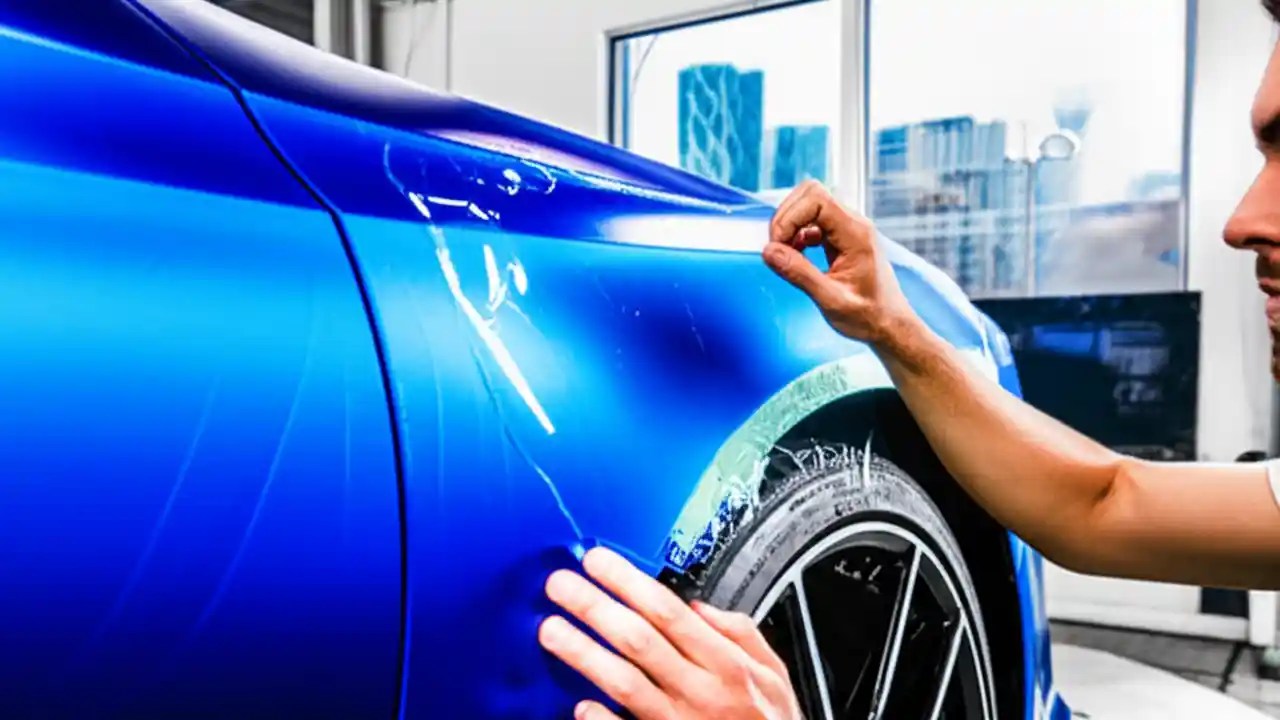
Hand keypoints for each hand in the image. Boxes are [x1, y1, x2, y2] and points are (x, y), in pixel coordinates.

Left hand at [539, 546, 802, 719]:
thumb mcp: (774, 675)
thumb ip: (740, 635)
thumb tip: (699, 607)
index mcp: (727, 663)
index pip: (668, 611)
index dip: (628, 583)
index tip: (596, 561)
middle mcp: (702, 691)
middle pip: (639, 640)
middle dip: (595, 607)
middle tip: (559, 585)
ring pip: (625, 683)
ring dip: (584, 654)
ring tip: (551, 631)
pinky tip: (579, 706)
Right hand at [762, 180, 917, 345]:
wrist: (888, 324)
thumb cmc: (867, 315)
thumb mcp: (830, 300)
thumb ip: (799, 274)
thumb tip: (768, 251)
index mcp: (856, 235)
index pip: (816, 199)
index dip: (790, 217)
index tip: (778, 246)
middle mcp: (854, 224)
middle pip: (811, 194)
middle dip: (786, 217)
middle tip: (778, 249)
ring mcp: (848, 228)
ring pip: (810, 204)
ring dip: (790, 224)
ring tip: (787, 254)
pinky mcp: (841, 236)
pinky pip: (813, 220)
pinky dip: (797, 233)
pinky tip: (797, 255)